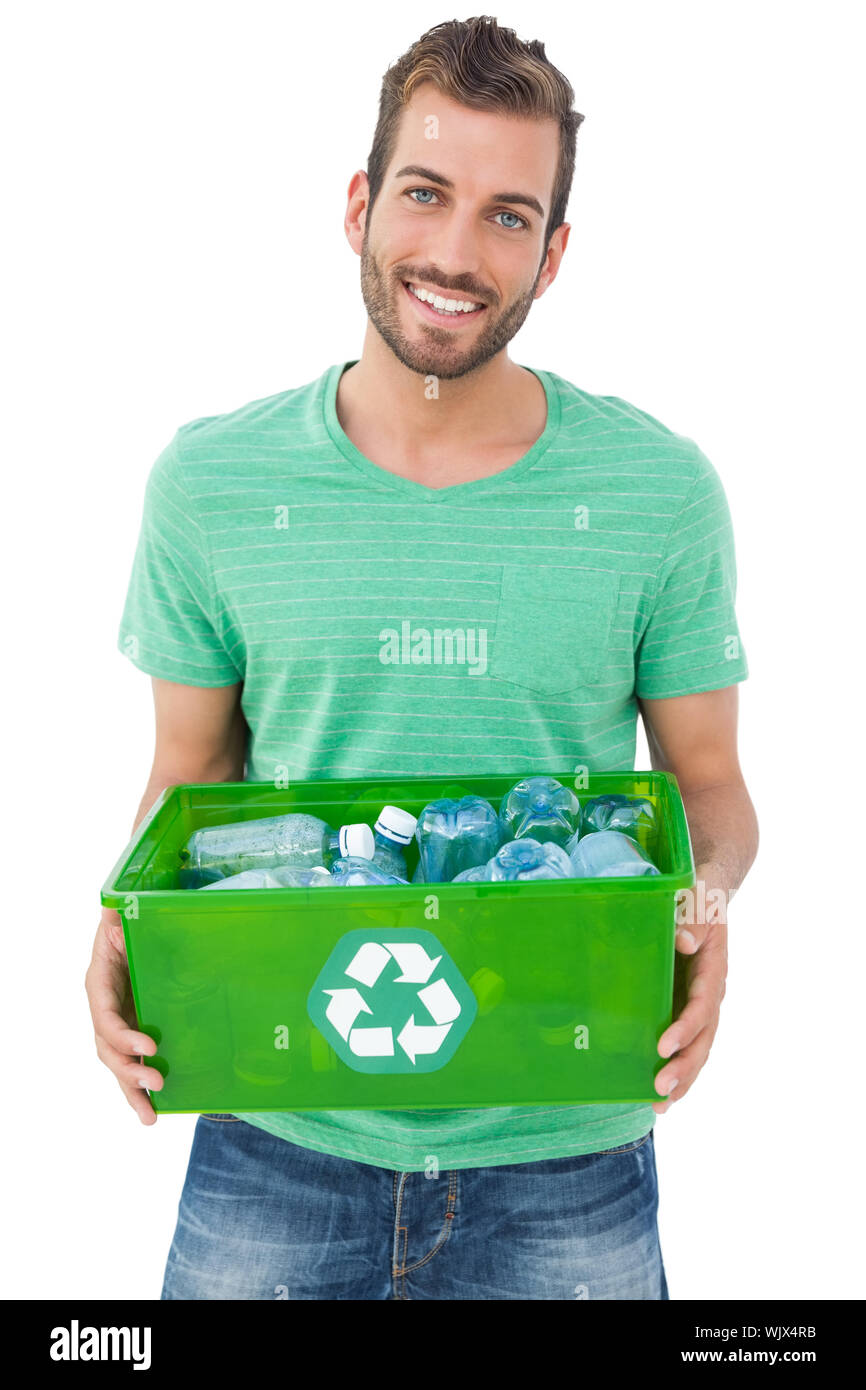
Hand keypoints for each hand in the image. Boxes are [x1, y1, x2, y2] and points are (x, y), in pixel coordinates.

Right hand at [85, 908, 163, 1123]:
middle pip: (108, 1049)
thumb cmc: (132, 921)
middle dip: (129, 1071)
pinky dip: (141, 1088)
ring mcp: (120, 1024)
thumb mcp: (123, 915)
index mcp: (100, 982)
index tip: (149, 1044)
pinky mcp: (136, 1032)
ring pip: (119, 1065)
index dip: (122, 1034)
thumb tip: (114, 902)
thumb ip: (118, 911)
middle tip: (157, 1082)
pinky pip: (134, 1064)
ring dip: (133, 1091)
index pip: (105, 1016)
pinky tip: (156, 1109)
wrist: (140, 932)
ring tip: (151, 1115)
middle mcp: (106, 1009)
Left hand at [652, 862, 728, 1113]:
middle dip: (684, 1066)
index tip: (664, 1044)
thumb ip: (693, 915)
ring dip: (680, 1078)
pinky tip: (650, 1092)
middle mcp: (709, 993)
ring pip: (696, 1049)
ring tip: (658, 1105)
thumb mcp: (699, 896)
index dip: (686, 1026)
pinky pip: (682, 1043)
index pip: (703, 1004)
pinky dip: (672, 1067)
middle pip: (703, 1038)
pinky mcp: (681, 1007)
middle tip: (659, 1089)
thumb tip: (684, 942)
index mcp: (713, 968)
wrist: (703, 894)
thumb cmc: (699, 894)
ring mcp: (696, 1004)